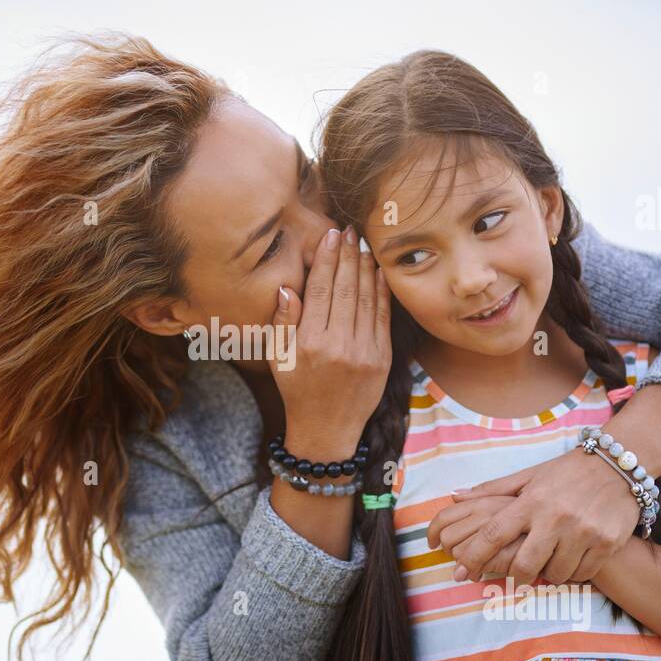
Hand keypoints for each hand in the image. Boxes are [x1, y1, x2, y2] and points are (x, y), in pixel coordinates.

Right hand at [271, 227, 390, 448]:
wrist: (326, 430)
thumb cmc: (297, 390)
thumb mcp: (277, 358)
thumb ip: (282, 322)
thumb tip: (288, 287)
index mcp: (309, 342)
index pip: (320, 289)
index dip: (326, 259)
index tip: (330, 236)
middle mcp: (338, 345)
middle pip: (345, 288)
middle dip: (348, 255)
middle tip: (348, 230)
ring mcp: (364, 352)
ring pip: (366, 298)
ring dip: (366, 267)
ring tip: (363, 244)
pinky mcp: (382, 359)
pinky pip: (382, 317)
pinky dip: (381, 291)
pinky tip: (378, 272)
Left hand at [442, 449, 640, 583]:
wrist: (618, 464)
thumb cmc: (567, 472)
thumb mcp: (529, 476)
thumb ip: (492, 490)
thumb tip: (454, 495)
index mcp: (531, 501)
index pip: (493, 533)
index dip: (474, 555)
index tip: (463, 569)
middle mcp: (555, 518)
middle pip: (524, 564)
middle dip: (517, 575)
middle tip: (519, 573)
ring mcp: (583, 532)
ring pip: (556, 573)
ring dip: (549, 572)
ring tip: (551, 559)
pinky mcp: (606, 543)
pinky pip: (583, 573)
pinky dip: (574, 572)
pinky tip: (573, 559)